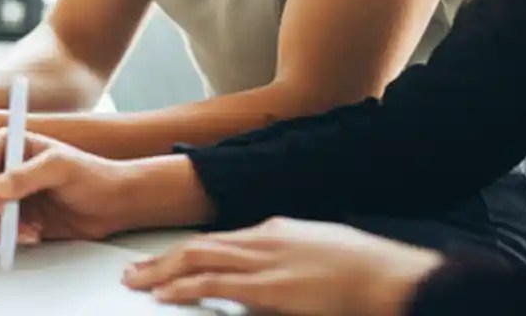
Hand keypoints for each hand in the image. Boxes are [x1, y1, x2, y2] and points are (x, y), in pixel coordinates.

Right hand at [0, 128, 135, 245]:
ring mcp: (3, 196)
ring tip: (31, 228)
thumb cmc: (92, 175)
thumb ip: (27, 176)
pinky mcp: (11, 219)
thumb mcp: (60, 167)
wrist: (111, 203)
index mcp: (3, 145)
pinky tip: (33, 233)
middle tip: (11, 222)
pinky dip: (8, 239)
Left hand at [122, 217, 444, 315]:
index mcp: (276, 230)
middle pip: (200, 245)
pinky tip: (164, 294)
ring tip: (137, 282)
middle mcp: (264, 239)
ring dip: (163, 271)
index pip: (219, 240)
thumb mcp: (321, 254)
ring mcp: (265, 260)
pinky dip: (184, 286)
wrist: (391, 275)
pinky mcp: (269, 286)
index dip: (187, 252)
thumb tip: (273, 280)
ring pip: (198, 259)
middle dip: (163, 259)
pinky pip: (215, 283)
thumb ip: (290, 260)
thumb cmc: (367, 270)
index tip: (166, 261)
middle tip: (135, 272)